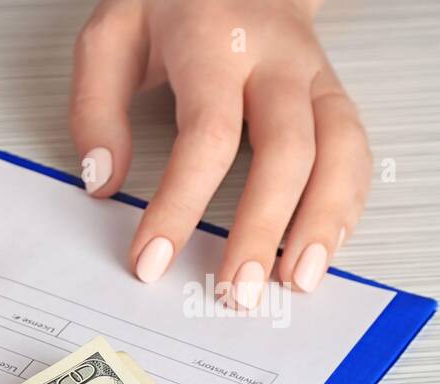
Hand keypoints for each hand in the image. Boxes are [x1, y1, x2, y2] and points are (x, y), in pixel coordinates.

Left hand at [70, 0, 370, 305]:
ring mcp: (313, 76)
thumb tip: (101, 181)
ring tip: (295, 282)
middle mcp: (276, 60)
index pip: (207, 136)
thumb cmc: (169, 5)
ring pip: (339, 151)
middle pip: (287, 151)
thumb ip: (95, 109)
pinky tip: (321, 248)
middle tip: (237, 290)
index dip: (180, 206)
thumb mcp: (109, 37)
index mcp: (215, 44)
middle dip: (262, 229)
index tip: (151, 260)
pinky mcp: (331, 93)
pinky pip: (354, 149)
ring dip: (321, 223)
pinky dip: (345, 204)